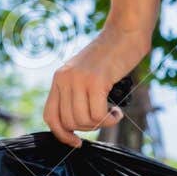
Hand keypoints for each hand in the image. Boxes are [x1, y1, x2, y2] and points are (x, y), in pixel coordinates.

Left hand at [43, 26, 150, 146]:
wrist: (126, 32)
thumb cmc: (113, 54)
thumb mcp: (88, 73)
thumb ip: (78, 91)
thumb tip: (81, 121)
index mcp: (59, 78)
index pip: (50, 115)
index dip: (61, 134)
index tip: (76, 143)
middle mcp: (64, 79)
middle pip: (69, 122)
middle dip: (88, 128)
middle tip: (104, 117)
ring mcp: (78, 80)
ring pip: (83, 120)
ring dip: (101, 124)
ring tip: (113, 113)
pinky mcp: (95, 81)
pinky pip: (97, 114)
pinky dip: (110, 119)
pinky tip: (118, 112)